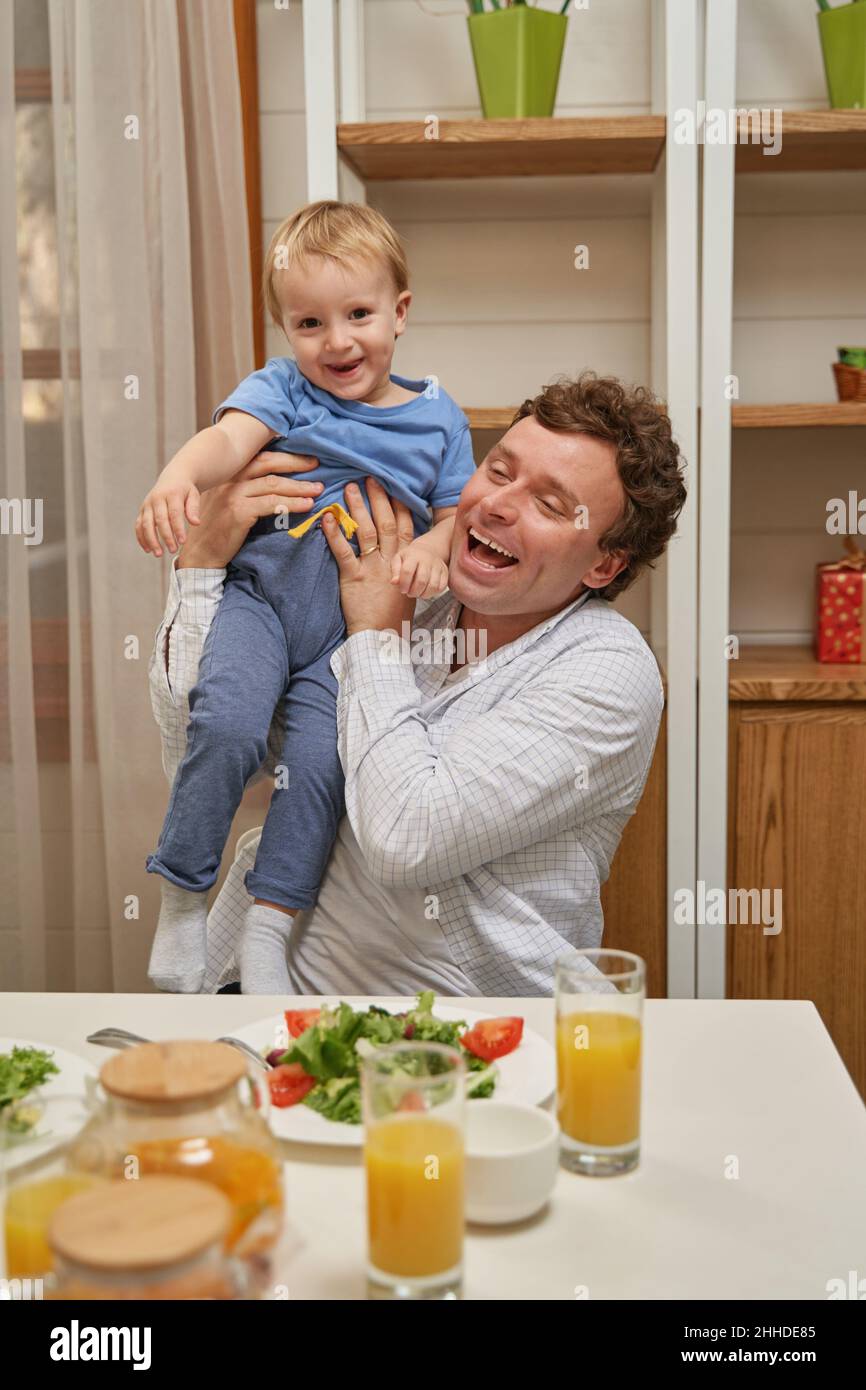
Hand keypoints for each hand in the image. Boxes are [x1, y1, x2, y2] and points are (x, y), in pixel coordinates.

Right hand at [136, 468, 201, 556]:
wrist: (173, 477)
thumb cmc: (185, 490)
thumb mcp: (193, 495)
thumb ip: (193, 508)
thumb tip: (196, 523)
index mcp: (171, 494)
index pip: (174, 513)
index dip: (177, 528)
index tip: (182, 542)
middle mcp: (156, 499)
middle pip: (159, 520)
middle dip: (165, 536)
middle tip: (173, 550)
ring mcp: (147, 505)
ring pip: (146, 524)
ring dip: (151, 540)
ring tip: (158, 554)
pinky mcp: (142, 510)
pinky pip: (138, 525)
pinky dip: (141, 538)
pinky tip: (148, 549)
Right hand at [174, 451, 323, 569]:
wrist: (199, 553)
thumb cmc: (217, 530)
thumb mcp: (227, 502)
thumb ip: (246, 490)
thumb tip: (278, 484)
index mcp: (228, 474)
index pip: (260, 458)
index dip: (285, 456)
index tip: (305, 459)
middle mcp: (229, 479)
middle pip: (268, 463)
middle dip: (296, 463)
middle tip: (317, 465)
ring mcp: (232, 494)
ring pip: (273, 484)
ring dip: (299, 487)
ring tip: (318, 490)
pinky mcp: (238, 511)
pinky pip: (272, 504)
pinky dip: (292, 504)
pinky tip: (306, 506)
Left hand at [320, 478, 416, 637]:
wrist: (382, 637)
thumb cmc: (394, 615)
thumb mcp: (407, 587)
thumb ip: (403, 566)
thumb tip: (399, 549)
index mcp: (405, 563)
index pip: (405, 527)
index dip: (400, 505)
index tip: (395, 486)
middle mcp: (391, 561)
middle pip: (387, 522)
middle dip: (379, 498)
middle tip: (371, 477)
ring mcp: (373, 568)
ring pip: (367, 531)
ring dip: (358, 507)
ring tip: (350, 488)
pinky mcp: (354, 577)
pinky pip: (344, 551)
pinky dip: (334, 534)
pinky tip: (327, 517)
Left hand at [389, 542, 448, 598]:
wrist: (427, 550)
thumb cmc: (409, 558)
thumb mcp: (398, 559)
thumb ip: (394, 571)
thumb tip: (394, 582)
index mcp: (413, 556)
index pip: (407, 571)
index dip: (404, 584)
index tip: (402, 590)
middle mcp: (427, 559)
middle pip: (421, 580)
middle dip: (414, 592)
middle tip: (410, 593)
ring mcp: (438, 566)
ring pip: (433, 585)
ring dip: (424, 594)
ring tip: (418, 593)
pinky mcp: (445, 572)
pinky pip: (441, 587)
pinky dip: (433, 593)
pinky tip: (426, 591)